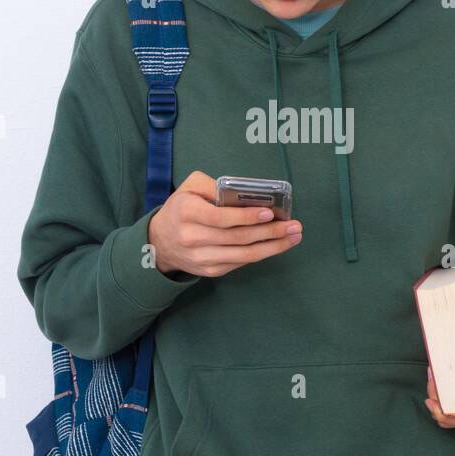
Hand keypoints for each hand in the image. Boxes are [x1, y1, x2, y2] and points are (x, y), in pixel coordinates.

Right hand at [148, 170, 302, 277]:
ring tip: (293, 236)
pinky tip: (277, 245)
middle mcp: (192, 238)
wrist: (160, 242)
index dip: (246, 217)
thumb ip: (213, 184)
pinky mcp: (210, 271)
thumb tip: (245, 194)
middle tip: (294, 225)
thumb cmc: (181, 209)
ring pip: (243, 255)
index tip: (269, 213)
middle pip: (237, 238)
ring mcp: (202, 258)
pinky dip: (261, 254)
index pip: (220, 218)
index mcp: (187, 212)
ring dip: (273, 247)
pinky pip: (240, 263)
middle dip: (270, 232)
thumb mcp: (189, 187)